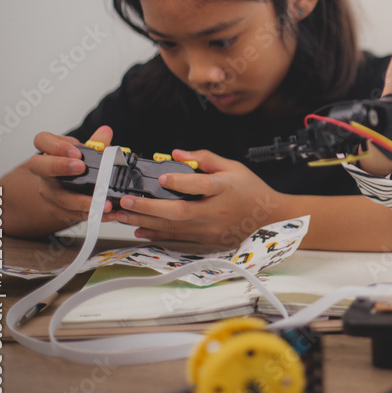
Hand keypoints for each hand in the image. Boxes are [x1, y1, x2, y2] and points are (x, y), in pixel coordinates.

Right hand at [26, 125, 116, 223]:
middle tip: (81, 168)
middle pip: (40, 166)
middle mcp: (44, 171)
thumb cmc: (77, 164)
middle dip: (60, 166)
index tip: (75, 151)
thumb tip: (106, 132)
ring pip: (60, 197)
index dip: (56, 146)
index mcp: (50, 151)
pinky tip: (107, 214)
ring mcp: (49, 192)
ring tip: (103, 202)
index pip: (41, 141)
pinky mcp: (57, 210)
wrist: (69, 187)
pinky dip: (92, 215)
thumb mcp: (87, 152)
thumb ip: (97, 142)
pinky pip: (72, 215)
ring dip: (83, 201)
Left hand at [112, 148, 284, 245]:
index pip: (201, 185)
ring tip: (122, 214)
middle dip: (149, 206)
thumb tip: (178, 152)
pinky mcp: (206, 240)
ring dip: (145, 220)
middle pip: (180, 212)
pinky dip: (156, 234)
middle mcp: (215, 211)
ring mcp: (210, 229)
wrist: (269, 219)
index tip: (163, 176)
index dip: (181, 181)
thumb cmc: (252, 191)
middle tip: (127, 200)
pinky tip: (139, 229)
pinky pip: (177, 237)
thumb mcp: (234, 167)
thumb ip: (206, 158)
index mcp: (225, 189)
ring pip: (173, 227)